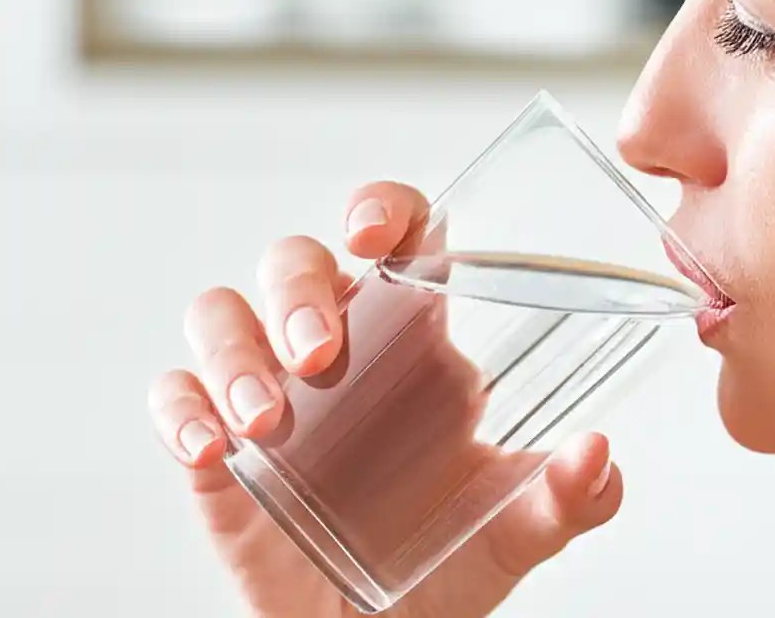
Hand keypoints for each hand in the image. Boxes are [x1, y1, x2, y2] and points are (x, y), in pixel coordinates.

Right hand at [148, 181, 623, 617]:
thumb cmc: (449, 566)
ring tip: (266, 421)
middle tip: (321, 356)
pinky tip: (211, 450)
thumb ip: (568, 498)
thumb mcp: (518, 530)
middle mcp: (339, 348)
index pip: (397, 237)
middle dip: (297, 291)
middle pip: (296, 260)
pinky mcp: (216, 442)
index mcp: (416, 346)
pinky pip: (175, 394)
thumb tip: (599, 457)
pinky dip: (181, 410)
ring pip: (222, 312)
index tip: (372, 232)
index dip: (379, 209)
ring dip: (235, 351)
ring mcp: (271, 390)